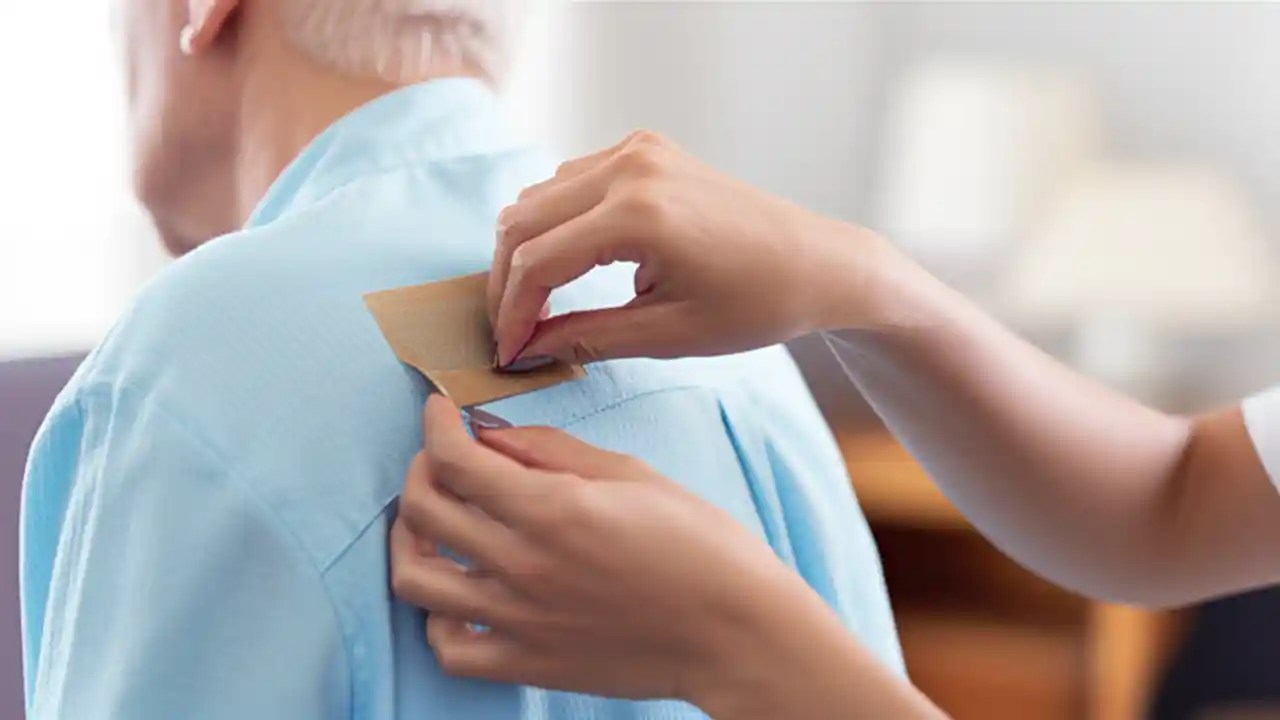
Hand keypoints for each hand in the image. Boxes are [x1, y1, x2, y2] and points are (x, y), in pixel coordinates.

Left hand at [389, 396, 832, 705]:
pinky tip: (457, 594)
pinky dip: (437, 618)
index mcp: (552, 509)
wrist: (736, 632)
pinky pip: (448, 648)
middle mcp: (523, 565)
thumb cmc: (700, 547)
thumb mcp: (632, 475)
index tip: (439, 413)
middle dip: (420, 469)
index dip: (433, 425)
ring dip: (409, 539)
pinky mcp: (528, 664)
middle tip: (441, 459)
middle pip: (422, 509)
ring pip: (415, 579)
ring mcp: (519, 621)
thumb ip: (552, 450)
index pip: (452, 458)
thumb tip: (492, 435)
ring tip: (431, 524)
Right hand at [488, 131, 902, 367]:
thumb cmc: (757, 304)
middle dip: (507, 281)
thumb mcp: (668, 335)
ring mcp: (637, 150)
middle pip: (522, 221)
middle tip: (511, 332)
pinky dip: (554, 223)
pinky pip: (570, 182)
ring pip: (538, 196)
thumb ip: (585, 337)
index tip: (506, 354)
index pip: (538, 263)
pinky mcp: (644, 149)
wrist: (816, 263)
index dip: (512, 314)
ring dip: (526, 249)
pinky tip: (566, 266)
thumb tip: (525, 348)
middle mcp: (630, 167)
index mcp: (638, 214)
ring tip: (534, 306)